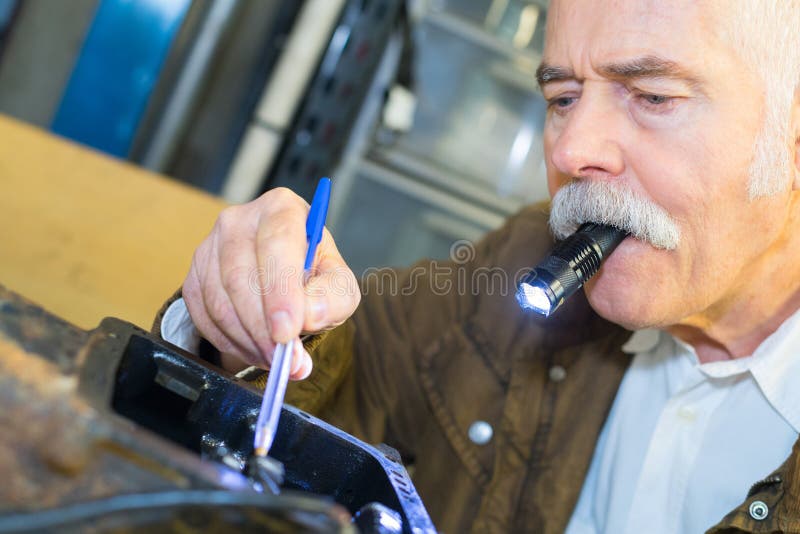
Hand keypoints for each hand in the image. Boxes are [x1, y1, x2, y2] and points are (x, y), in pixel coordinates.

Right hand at [182, 187, 360, 378]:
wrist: (284, 279)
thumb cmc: (312, 275)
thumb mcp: (338, 284)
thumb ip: (335, 297)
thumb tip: (310, 315)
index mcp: (282, 209)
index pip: (277, 243)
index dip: (280, 291)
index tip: (287, 331)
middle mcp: (240, 220)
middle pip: (241, 277)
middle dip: (263, 328)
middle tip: (285, 359)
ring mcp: (211, 246)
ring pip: (219, 301)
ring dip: (248, 340)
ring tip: (276, 359)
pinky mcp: (194, 275)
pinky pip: (204, 316)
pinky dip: (230, 342)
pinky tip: (254, 349)